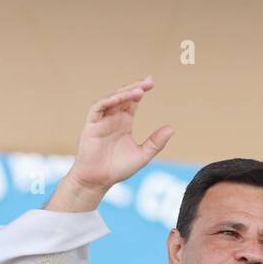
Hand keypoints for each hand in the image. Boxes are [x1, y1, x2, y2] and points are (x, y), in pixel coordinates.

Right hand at [56, 77, 173, 208]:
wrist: (98, 181)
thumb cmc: (117, 169)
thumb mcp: (142, 155)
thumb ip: (156, 142)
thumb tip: (172, 129)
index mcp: (124, 123)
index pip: (133, 101)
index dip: (141, 90)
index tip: (151, 83)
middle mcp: (113, 118)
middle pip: (123, 96)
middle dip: (135, 87)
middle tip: (148, 82)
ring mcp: (101, 121)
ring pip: (111, 99)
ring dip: (123, 93)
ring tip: (137, 91)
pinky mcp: (91, 126)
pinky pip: (97, 108)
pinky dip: (106, 102)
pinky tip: (117, 99)